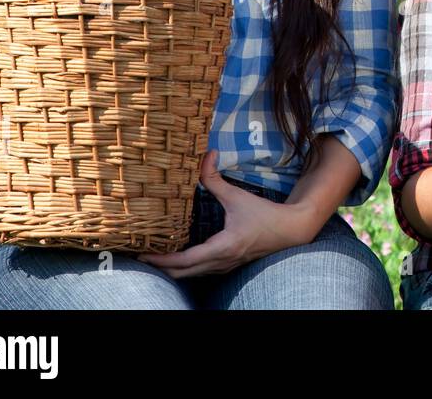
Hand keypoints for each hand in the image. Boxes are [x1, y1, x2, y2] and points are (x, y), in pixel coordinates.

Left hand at [138, 151, 312, 278]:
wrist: (289, 230)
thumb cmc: (264, 214)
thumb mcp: (238, 197)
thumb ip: (216, 180)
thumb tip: (206, 156)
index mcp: (221, 247)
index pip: (184, 261)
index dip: (161, 259)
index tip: (143, 253)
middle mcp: (220, 262)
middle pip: (182, 274)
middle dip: (160, 267)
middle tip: (141, 256)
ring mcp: (224, 267)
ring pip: (191, 275)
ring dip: (172, 269)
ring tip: (155, 257)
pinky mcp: (228, 265)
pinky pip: (200, 272)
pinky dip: (185, 268)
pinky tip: (178, 257)